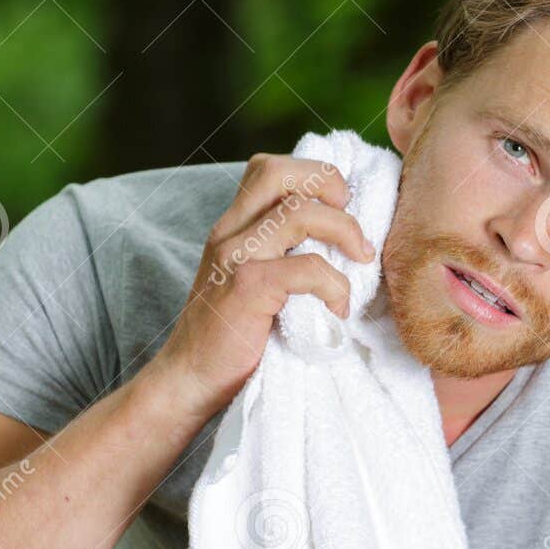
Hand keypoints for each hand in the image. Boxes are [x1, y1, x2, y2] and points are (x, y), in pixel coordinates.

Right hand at [153, 152, 374, 419]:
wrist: (190, 380)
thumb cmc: (229, 336)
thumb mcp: (248, 279)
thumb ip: (277, 252)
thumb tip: (338, 238)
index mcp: (232, 225)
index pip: (269, 168)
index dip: (313, 175)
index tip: (339, 209)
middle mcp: (228, 231)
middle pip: (279, 172)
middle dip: (329, 184)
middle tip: (351, 222)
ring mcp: (235, 256)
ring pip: (300, 212)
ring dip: (345, 232)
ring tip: (359, 262)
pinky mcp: (246, 288)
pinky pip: (307, 267)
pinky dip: (335, 285)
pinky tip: (338, 308)